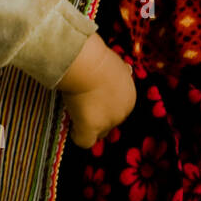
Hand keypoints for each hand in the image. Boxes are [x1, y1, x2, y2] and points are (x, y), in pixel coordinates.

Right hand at [58, 33, 135, 148]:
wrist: (89, 65)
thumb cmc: (98, 59)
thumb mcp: (116, 65)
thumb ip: (119, 73)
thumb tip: (125, 71)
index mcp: (130, 96)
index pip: (119, 109)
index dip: (105, 105)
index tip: (94, 98)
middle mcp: (123, 112)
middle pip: (111, 123)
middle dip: (99, 117)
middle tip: (84, 107)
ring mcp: (108, 122)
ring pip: (99, 133)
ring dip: (89, 126)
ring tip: (76, 115)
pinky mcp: (92, 128)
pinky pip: (84, 141)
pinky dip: (77, 135)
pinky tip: (71, 127)